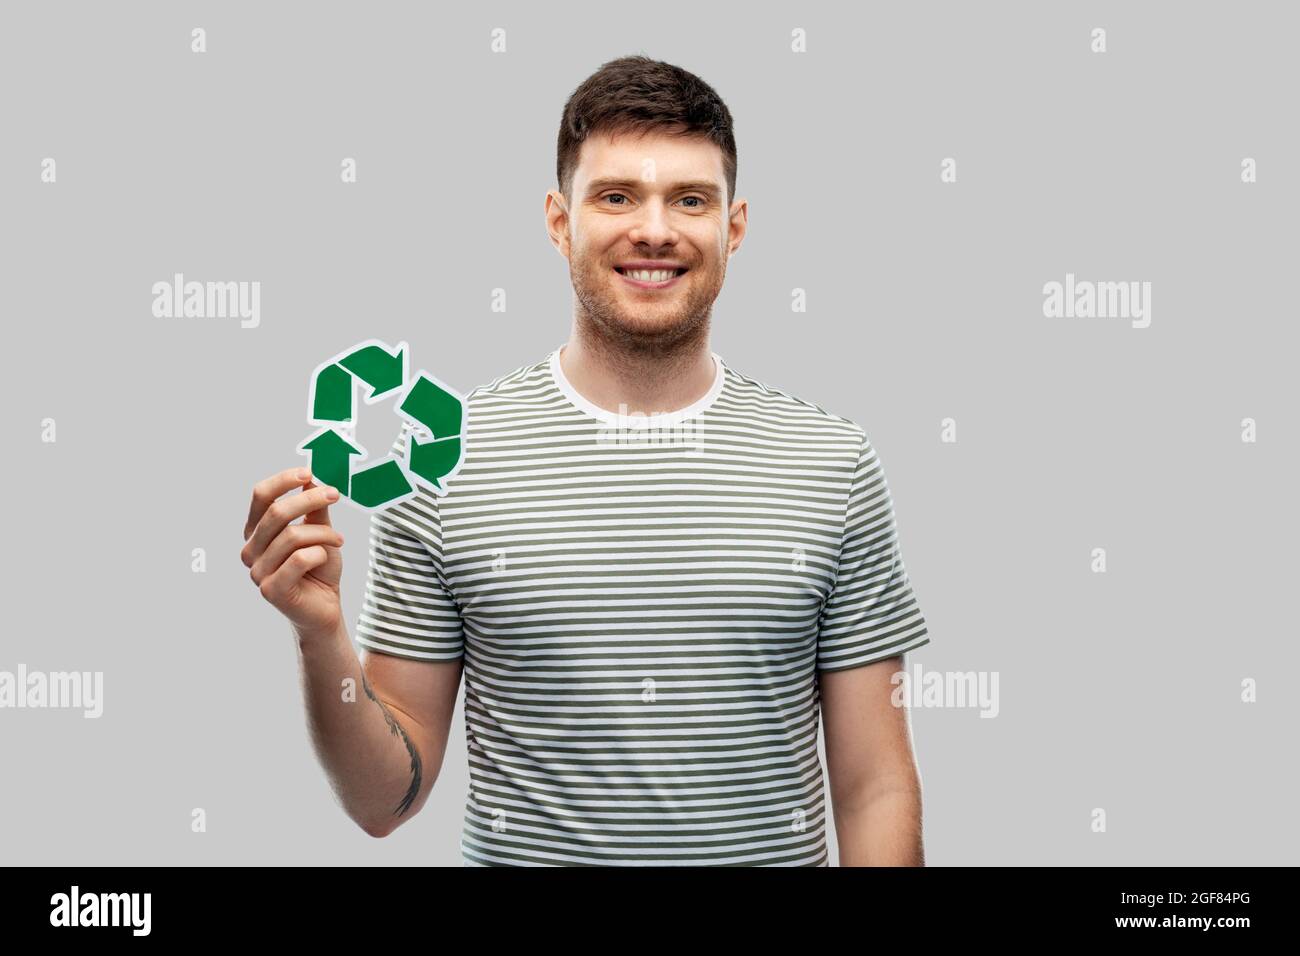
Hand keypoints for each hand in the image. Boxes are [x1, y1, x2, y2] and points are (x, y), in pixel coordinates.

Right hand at [242, 467, 345, 639]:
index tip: (309, 472)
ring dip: (323, 533)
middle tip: (335, 494)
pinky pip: (299, 559)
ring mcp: (257, 571)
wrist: (324, 609)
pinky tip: (325, 559)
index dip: (283, 481)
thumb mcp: (319, 532)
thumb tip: (311, 478)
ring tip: (339, 541)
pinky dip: (319, 553)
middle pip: (276, 512)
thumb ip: (314, 509)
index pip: (260, 496)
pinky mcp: (271, 589)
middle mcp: (251, 550)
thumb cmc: (319, 568)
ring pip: (292, 536)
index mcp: (256, 531)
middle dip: (310, 499)